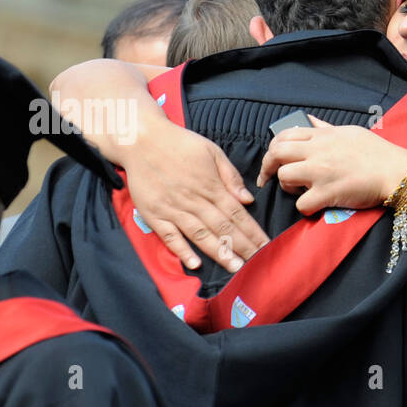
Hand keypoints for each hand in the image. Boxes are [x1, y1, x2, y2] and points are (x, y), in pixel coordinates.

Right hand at [121, 120, 268, 270]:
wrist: (140, 139)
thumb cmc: (180, 144)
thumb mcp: (211, 151)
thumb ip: (230, 176)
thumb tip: (248, 200)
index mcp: (210, 185)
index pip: (237, 213)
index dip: (253, 232)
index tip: (266, 246)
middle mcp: (194, 200)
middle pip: (223, 227)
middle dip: (242, 247)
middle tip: (258, 263)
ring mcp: (173, 209)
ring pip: (200, 235)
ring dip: (219, 252)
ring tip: (235, 268)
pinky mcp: (154, 214)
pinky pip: (170, 236)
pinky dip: (182, 250)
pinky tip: (195, 264)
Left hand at [257, 117, 406, 215]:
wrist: (396, 171)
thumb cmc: (377, 152)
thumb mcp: (349, 131)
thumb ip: (325, 128)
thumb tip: (310, 121)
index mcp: (322, 135)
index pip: (284, 135)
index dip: (272, 147)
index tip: (272, 159)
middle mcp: (318, 151)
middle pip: (276, 154)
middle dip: (267, 167)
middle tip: (267, 179)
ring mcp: (321, 173)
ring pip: (284, 177)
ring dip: (287, 186)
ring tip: (298, 190)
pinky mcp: (328, 193)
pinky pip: (302, 203)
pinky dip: (304, 207)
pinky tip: (314, 205)